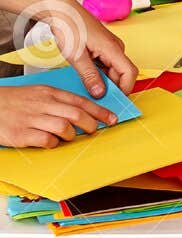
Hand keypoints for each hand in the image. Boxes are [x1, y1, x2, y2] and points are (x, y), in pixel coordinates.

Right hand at [0, 86, 115, 148]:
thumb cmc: (13, 101)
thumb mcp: (37, 93)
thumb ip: (57, 101)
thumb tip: (80, 111)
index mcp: (48, 93)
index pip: (81, 101)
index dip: (100, 111)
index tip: (112, 118)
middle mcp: (42, 104)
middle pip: (76, 114)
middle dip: (91, 124)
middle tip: (94, 131)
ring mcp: (31, 119)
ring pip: (64, 127)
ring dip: (71, 135)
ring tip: (68, 137)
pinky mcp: (21, 134)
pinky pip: (46, 140)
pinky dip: (53, 143)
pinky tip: (51, 142)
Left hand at [41, 5, 136, 94]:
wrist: (61, 9)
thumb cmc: (69, 26)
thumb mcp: (76, 56)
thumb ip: (89, 76)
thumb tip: (99, 93)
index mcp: (114, 49)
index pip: (130, 73)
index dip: (124, 89)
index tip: (112, 100)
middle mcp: (116, 48)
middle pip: (122, 73)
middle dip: (110, 87)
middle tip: (94, 96)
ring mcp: (109, 47)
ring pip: (112, 70)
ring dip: (102, 80)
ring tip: (86, 83)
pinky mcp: (102, 48)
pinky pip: (105, 65)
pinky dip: (98, 73)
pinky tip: (85, 74)